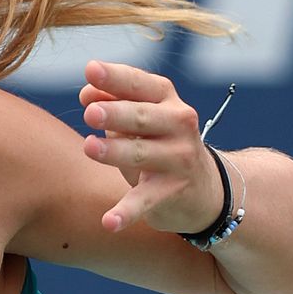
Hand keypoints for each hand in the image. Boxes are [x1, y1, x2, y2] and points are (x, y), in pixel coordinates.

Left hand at [78, 60, 224, 234]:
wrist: (205, 188)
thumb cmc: (157, 141)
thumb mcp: (140, 115)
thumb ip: (113, 101)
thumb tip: (87, 93)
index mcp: (166, 99)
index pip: (140, 84)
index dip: (115, 77)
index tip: (91, 70)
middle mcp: (179, 124)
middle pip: (142, 117)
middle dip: (116, 113)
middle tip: (90, 114)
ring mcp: (178, 159)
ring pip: (142, 154)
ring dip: (116, 152)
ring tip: (90, 147)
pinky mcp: (172, 192)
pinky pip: (145, 202)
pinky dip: (126, 213)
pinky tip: (109, 223)